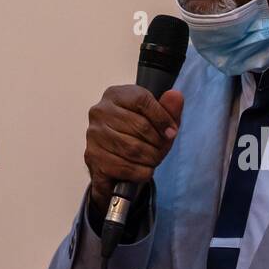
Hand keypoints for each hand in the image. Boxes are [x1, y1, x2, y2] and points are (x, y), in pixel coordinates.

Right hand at [85, 85, 183, 217]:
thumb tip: (175, 96)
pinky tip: (144, 170)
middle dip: (159, 142)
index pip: (142, 101)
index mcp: (115, 95)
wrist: (114, 159)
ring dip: (152, 158)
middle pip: (140, 126)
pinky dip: (141, 172)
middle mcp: (100, 112)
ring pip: (133, 149)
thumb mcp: (157, 119)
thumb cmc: (137, 133)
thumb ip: (169, 108)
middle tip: (163, 150)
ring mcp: (94, 135)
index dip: (162, 118)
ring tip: (154, 160)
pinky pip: (125, 167)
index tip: (172, 132)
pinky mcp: (93, 158)